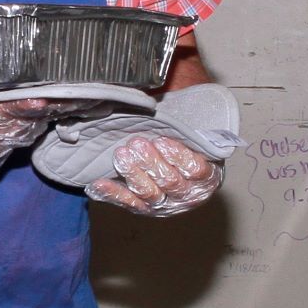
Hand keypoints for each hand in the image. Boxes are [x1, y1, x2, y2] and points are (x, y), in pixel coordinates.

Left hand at [87, 135, 221, 217]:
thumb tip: (174, 99)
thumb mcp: (197, 138)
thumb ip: (190, 127)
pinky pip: (129, 203)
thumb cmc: (190, 150)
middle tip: (137, 143)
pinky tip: (100, 183)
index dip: (178, 156)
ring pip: (149, 193)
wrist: (186, 177)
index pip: (195, 169)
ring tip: (122, 155)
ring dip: (133, 174)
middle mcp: (188, 195)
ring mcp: (165, 205)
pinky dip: (113, 193)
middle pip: (170, 181)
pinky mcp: (145, 209)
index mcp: (207, 177)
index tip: (161, 141)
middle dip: (151, 162)